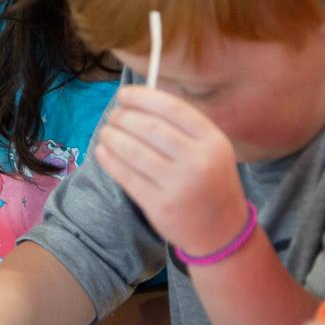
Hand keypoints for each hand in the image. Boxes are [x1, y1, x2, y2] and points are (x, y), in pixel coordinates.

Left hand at [93, 86, 249, 255]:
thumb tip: (137, 101)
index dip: (143, 98)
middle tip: (113, 116)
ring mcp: (179, 185)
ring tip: (106, 132)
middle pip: (150, 128)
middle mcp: (199, 161)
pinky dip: (109, 159)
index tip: (124, 95)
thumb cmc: (209, 180)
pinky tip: (103, 150)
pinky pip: (126, 175)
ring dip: (112, 137)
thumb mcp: (211, 150)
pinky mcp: (160, 205)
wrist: (221, 229)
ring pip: (133, 151)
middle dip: (124, 117)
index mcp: (213, 141)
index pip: (173, 108)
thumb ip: (182, 127)